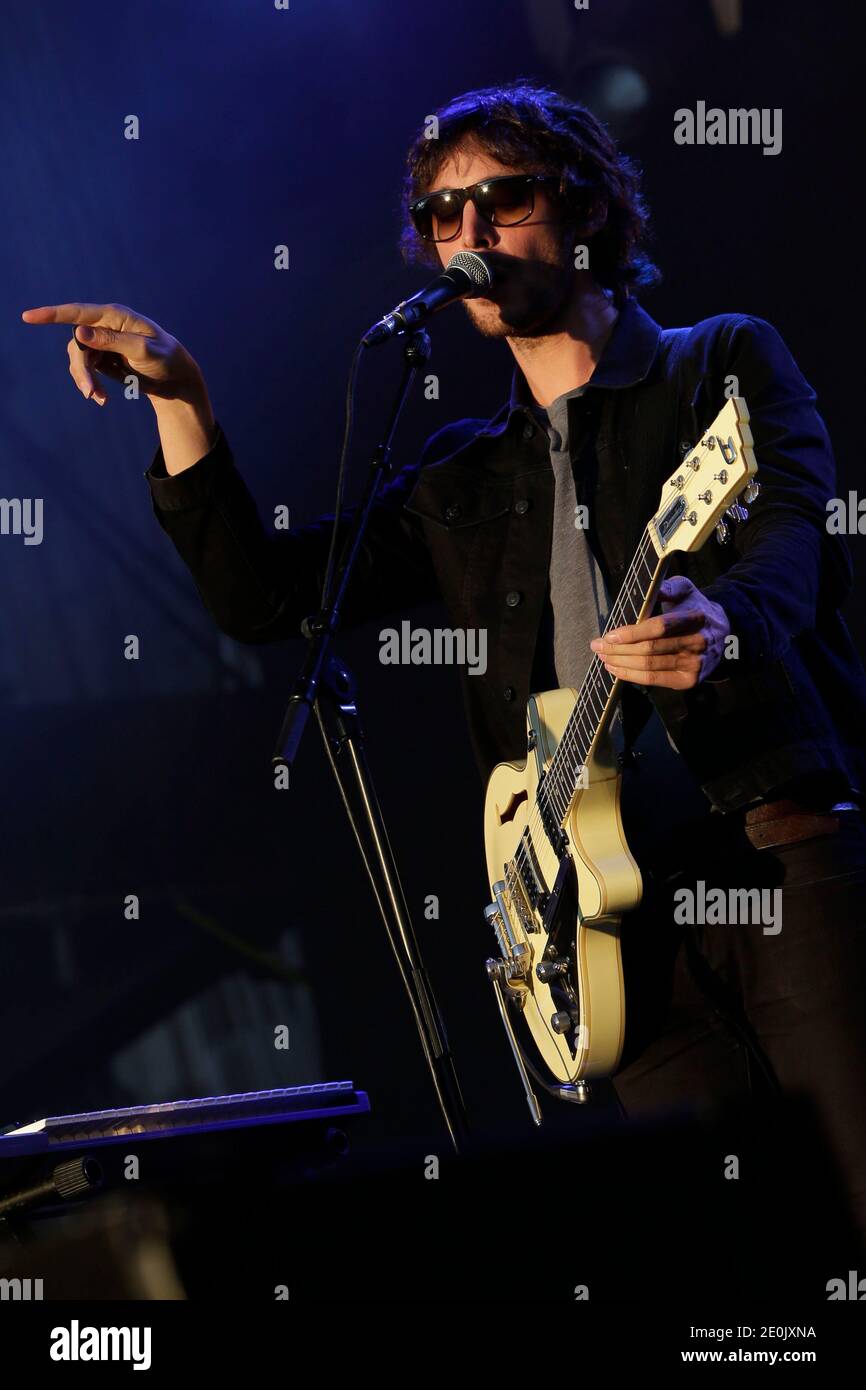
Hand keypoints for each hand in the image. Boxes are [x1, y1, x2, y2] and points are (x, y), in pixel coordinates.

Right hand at [20, 301, 207, 408]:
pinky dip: (89, 384)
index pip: (79, 313)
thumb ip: (114, 342)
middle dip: (81, 369)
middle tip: (90, 392)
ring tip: (97, 398)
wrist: (176, 378)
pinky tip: (101, 399)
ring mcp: (101, 341)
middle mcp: (105, 325)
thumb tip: (80, 333)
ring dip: (85, 379)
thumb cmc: (166, 359)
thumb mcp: (144, 352)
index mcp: (116, 316)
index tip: (29, 317)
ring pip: (78, 359)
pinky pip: (85, 370)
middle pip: (77, 344)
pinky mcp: (101, 357)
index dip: (52, 314)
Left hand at [590, 575, 729, 689]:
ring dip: (621, 663)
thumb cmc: (694, 608)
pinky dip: (631, 676)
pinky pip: (654, 680)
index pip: (659, 627)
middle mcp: (697, 643)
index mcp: (695, 618)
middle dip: (618, 649)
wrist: (723, 632)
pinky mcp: (688, 680)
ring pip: (649, 667)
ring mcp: (694, 665)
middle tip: (597, 646)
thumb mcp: (685, 590)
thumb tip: (644, 591)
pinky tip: (617, 669)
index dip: (631, 633)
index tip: (609, 635)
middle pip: (650, 650)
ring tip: (603, 657)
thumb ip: (665, 588)